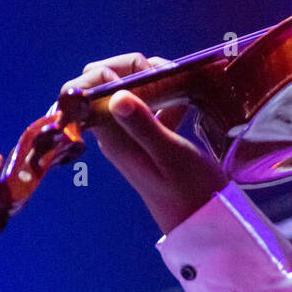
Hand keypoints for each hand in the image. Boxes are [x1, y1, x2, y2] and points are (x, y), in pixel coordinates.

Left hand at [59, 53, 227, 233]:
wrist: (206, 222)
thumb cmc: (190, 192)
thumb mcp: (171, 155)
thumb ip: (144, 125)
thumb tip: (115, 94)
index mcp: (113, 137)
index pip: (85, 93)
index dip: (107, 73)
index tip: (143, 73)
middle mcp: (117, 133)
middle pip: (105, 87)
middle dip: (130, 69)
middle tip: (165, 72)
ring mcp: (135, 136)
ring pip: (129, 93)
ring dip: (150, 79)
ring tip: (179, 79)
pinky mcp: (154, 138)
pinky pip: (152, 106)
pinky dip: (166, 94)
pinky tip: (188, 96)